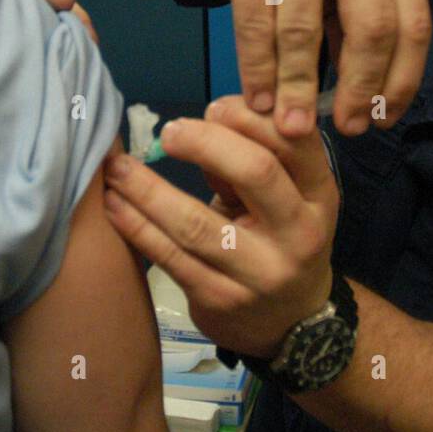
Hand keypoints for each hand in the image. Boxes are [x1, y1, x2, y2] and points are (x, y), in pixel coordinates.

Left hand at [101, 95, 337, 358]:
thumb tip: (202, 120)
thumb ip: (249, 161)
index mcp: (319, 194)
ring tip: (116, 168)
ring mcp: (260, 272)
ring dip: (147, 190)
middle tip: (167, 132)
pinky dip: (135, 226)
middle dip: (204, 143)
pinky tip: (113, 205)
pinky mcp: (220, 300)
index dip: (248, 116)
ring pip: (196, 223)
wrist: (291, 324)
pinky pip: (170, 257)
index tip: (211, 107)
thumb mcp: (284, 199)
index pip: (292, 141)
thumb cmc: (279, 239)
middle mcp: (299, 232)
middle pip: (255, 172)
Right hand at [187, 0, 429, 138]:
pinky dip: (256, 70)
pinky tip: (259, 98)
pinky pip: (254, 24)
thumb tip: (373, 99)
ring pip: (304, 31)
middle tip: (347, 129)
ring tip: (292, 126)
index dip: (402, 80)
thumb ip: (364, 17)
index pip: (413, 21)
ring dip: (297, 90)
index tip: (385, 120)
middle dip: (360, 90)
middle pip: (371, 27)